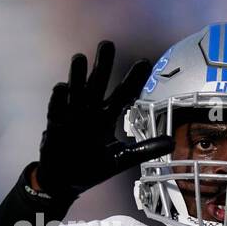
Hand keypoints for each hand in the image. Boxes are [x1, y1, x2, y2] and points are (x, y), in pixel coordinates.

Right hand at [33, 40, 173, 198]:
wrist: (64, 181)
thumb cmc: (91, 167)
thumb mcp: (120, 159)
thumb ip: (143, 150)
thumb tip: (171, 143)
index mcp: (106, 118)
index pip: (122, 95)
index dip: (133, 79)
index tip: (144, 61)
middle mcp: (89, 112)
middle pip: (97, 84)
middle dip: (102, 65)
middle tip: (107, 44)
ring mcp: (71, 116)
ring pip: (76, 91)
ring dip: (77, 76)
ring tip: (80, 58)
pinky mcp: (55, 126)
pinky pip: (56, 110)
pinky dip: (58, 99)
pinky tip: (61, 87)